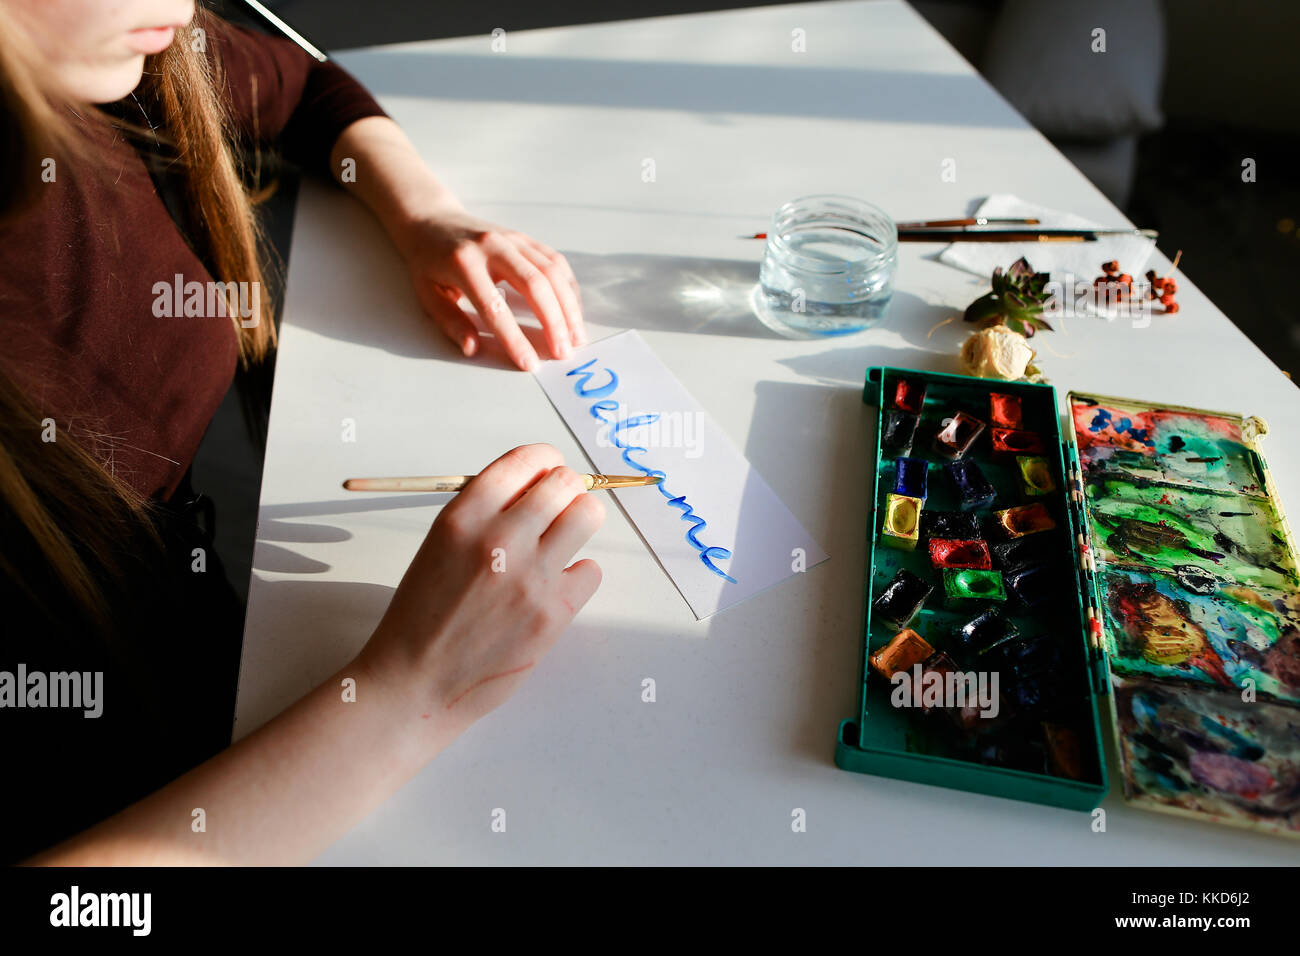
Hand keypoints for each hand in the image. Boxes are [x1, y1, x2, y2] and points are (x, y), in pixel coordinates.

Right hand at [358, 444, 603, 746]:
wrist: (415, 681)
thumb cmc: (423, 615)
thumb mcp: (441, 545)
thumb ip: (484, 514)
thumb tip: (535, 489)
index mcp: (463, 516)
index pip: (525, 460)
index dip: (545, 462)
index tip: (549, 471)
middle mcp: (499, 538)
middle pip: (565, 482)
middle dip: (567, 490)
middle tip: (559, 509)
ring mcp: (530, 576)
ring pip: (588, 515)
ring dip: (580, 522)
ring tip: (562, 542)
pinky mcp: (553, 613)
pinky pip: (590, 571)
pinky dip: (578, 576)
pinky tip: (553, 589)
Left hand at [396, 205, 584, 370]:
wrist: (431, 220)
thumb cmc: (427, 261)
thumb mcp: (427, 294)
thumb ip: (450, 322)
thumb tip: (472, 348)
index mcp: (464, 263)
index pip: (495, 308)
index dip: (514, 339)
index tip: (529, 364)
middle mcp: (493, 246)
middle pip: (536, 285)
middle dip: (554, 323)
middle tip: (563, 353)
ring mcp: (513, 239)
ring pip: (552, 272)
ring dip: (569, 308)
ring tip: (577, 337)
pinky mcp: (525, 238)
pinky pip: (555, 261)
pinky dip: (569, 287)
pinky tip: (573, 310)